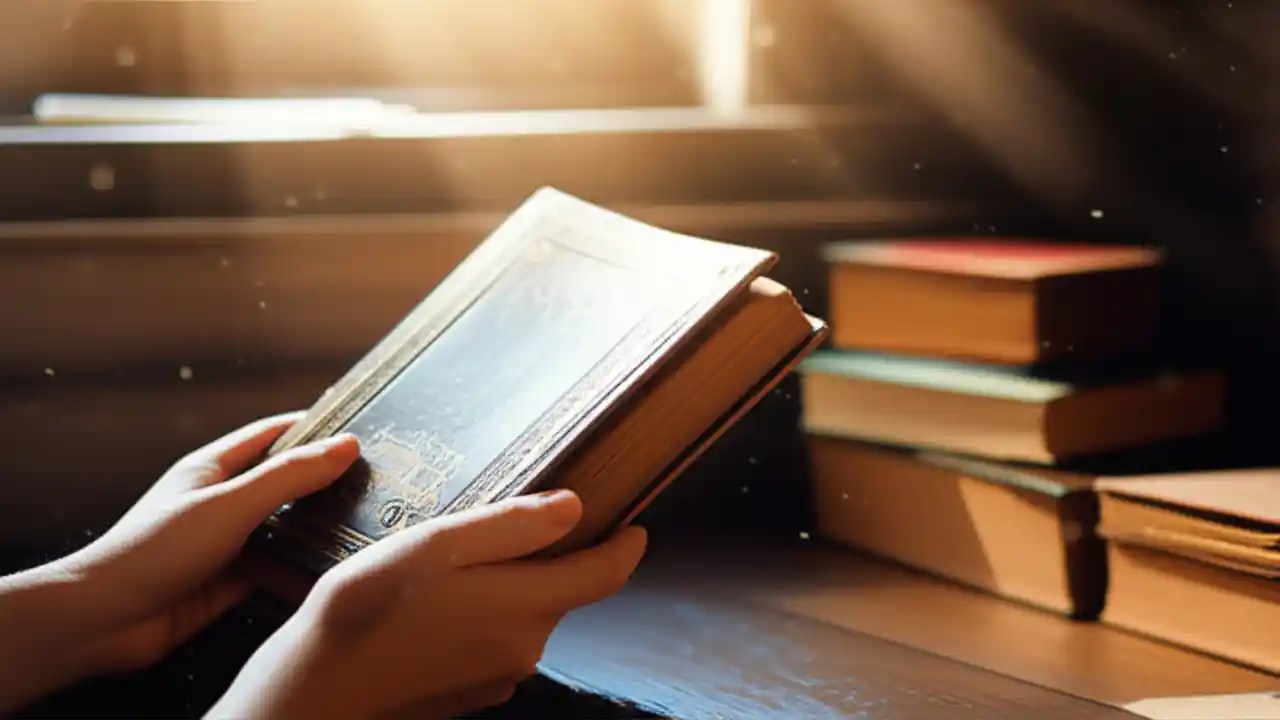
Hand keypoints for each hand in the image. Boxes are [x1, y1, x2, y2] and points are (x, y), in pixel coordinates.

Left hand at [0, 413, 359, 712]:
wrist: (104, 620)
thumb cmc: (154, 550)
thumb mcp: (231, 504)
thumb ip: (290, 476)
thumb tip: (346, 446)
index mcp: (211, 470)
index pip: (269, 436)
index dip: (310, 429)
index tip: (354, 430)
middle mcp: (218, 503)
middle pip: (280, 485)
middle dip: (321, 484)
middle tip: (372, 484)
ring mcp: (223, 544)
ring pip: (281, 530)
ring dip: (314, 531)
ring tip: (364, 528)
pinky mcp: (226, 583)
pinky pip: (273, 572)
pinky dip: (299, 572)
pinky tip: (330, 573)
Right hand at [209, 490, 646, 719]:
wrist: (314, 691)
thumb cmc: (369, 607)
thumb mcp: (440, 544)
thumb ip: (514, 526)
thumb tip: (576, 508)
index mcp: (527, 608)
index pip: (607, 575)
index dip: (626, 545)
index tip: (634, 523)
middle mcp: (524, 650)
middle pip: (563, 592)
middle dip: (552, 557)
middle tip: (509, 522)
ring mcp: (497, 677)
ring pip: (525, 615)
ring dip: (509, 585)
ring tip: (458, 559)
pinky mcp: (470, 692)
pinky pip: (494, 640)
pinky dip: (482, 614)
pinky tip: (436, 601)